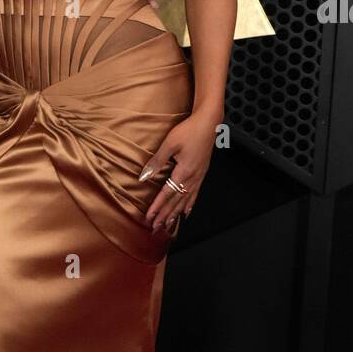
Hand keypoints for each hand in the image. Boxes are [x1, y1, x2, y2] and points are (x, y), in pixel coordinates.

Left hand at [139, 111, 218, 231]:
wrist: (209, 123)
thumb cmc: (189, 130)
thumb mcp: (169, 144)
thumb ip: (157, 162)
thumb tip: (144, 176)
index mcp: (184, 172)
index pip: (167, 194)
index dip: (157, 207)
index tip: (149, 217)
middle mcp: (193, 178)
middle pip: (177, 201)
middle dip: (165, 215)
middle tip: (156, 228)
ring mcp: (199, 177)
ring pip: (186, 200)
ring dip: (175, 214)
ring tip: (168, 225)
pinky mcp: (202, 173)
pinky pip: (195, 194)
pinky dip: (189, 205)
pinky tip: (186, 213)